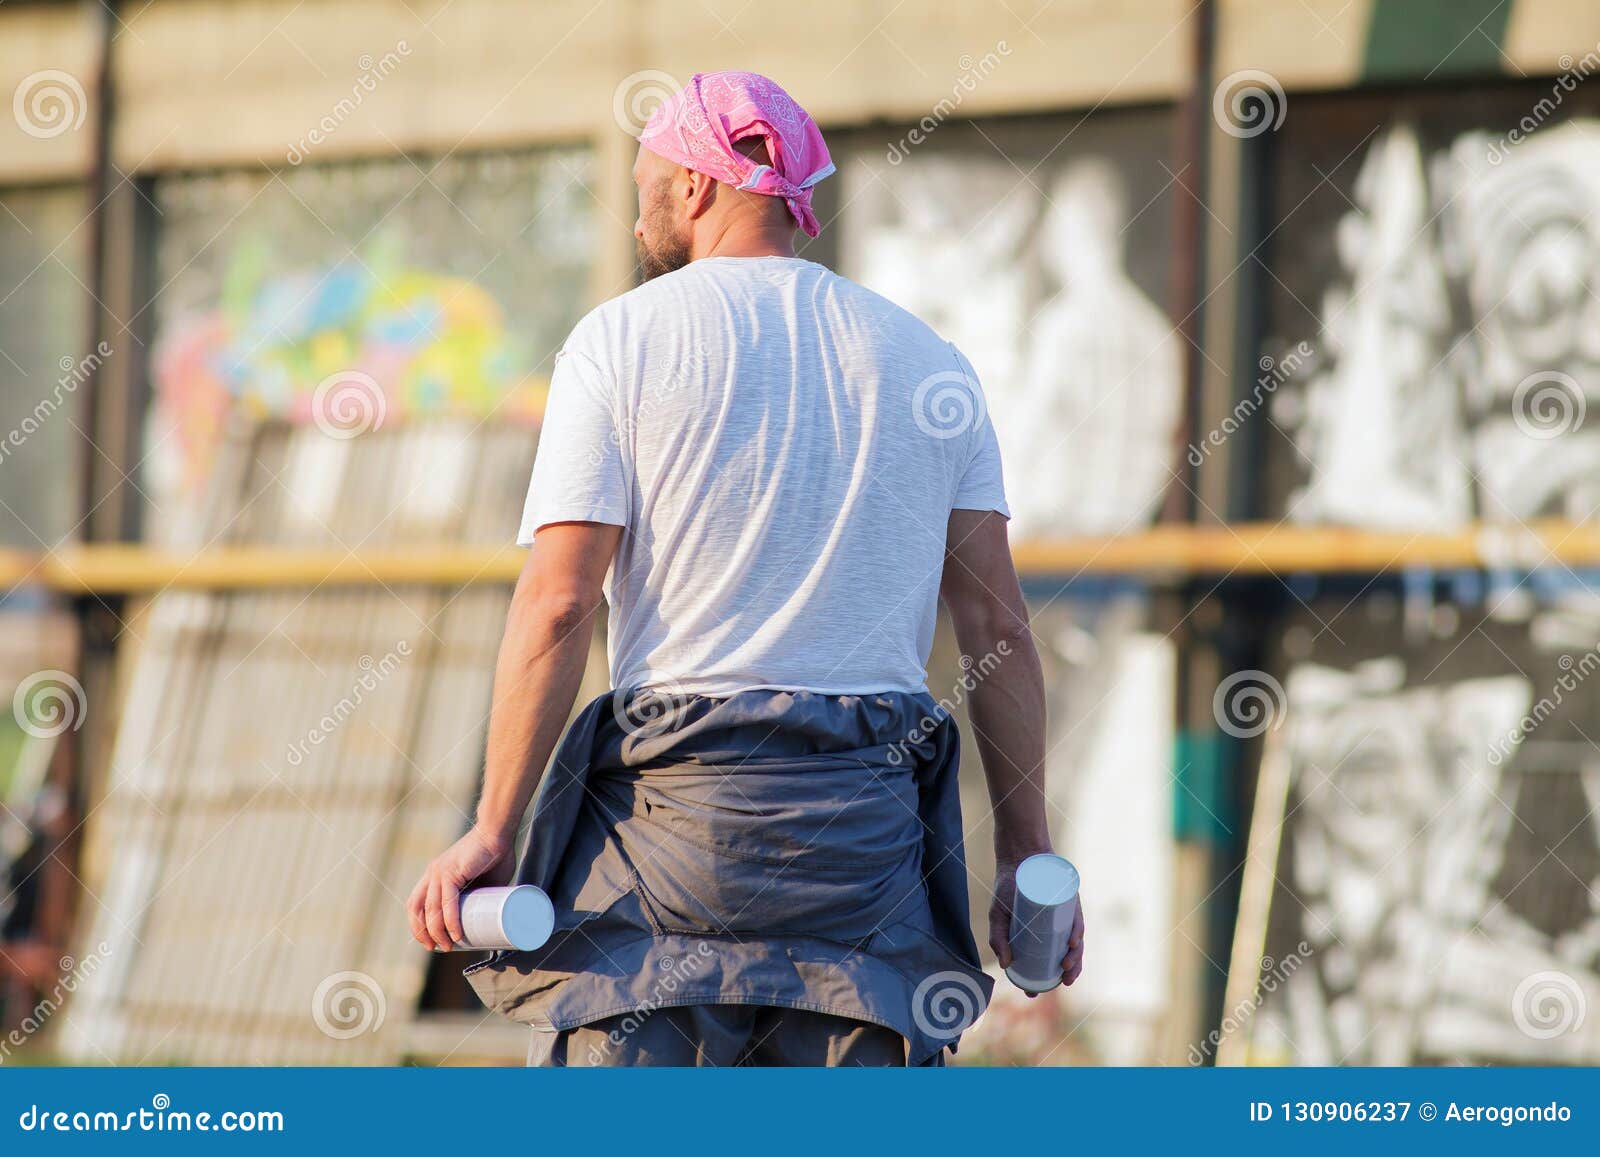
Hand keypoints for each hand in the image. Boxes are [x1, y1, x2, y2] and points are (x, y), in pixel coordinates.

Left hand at [407, 826, 512, 950]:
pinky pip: (446, 900)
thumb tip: (492, 920)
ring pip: (430, 908)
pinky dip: (449, 919)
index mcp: (434, 875)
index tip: (429, 942)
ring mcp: (439, 872)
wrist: (498, 833)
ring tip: (449, 945)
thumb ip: (482, 897)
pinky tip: (455, 932)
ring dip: (436, 931)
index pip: (415, 904)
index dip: (418, 925)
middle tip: (436, 947)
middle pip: (416, 909)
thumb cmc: (495, 856)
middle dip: (422, 932)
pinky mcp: (451, 871)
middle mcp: (432, 873)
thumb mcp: (482, 882)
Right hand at [990, 857, 1085, 993]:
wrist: (1018, 857)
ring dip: (1074, 958)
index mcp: (1037, 936)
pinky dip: (1076, 934)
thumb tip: (1006, 966)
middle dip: (1066, 973)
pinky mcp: (1071, 903)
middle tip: (1060, 981)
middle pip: (1063, 956)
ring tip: (1066, 967)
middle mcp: (1054, 929)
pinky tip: (1072, 944)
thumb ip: (998, 938)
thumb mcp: (998, 915)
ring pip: (1074, 943)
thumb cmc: (1007, 889)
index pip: (1044, 963)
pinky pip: (1077, 921)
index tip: (1034, 992)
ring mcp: (1064, 917)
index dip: (1041, 980)